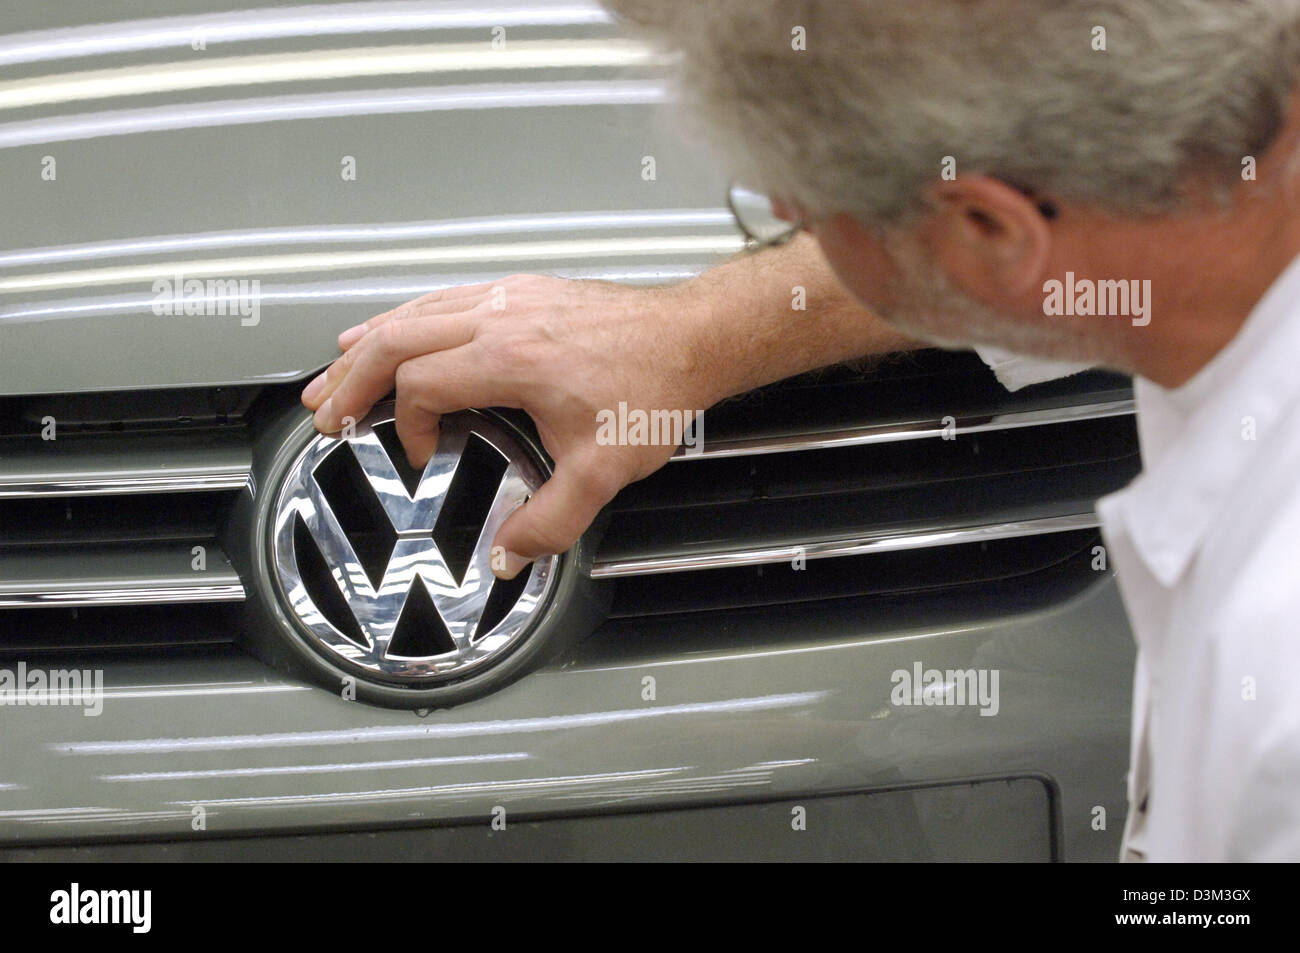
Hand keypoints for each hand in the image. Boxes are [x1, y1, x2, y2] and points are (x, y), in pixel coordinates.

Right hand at [301, 274, 721, 578]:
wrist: (693, 338)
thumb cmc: (654, 389)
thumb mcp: (601, 471)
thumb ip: (550, 522)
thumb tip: (508, 555)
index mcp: (511, 358)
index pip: (421, 385)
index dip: (408, 427)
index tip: (426, 458)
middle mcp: (502, 317)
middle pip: (396, 338)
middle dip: (350, 378)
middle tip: (321, 411)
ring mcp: (510, 297)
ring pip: (414, 311)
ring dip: (368, 344)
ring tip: (333, 371)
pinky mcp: (523, 291)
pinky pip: (444, 299)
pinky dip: (406, 319)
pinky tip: (395, 330)